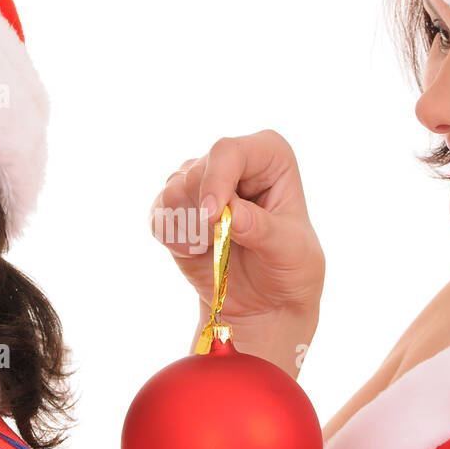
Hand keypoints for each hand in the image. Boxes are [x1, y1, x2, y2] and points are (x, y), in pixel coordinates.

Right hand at [150, 130, 324, 338]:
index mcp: (269, 156)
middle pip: (194, 172)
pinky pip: (158, 215)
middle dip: (204, 215)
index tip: (212, 217)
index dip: (216, 179)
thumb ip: (263, 230)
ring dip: (190, 229)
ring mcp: (202, 182)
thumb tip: (232, 213)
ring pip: (172, 192)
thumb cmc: (289, 266)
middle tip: (224, 243)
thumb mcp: (291, 251)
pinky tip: (197, 252)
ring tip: (217, 247)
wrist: (267, 297)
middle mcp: (232, 161)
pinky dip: (174, 239)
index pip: (228, 151)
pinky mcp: (179, 207)